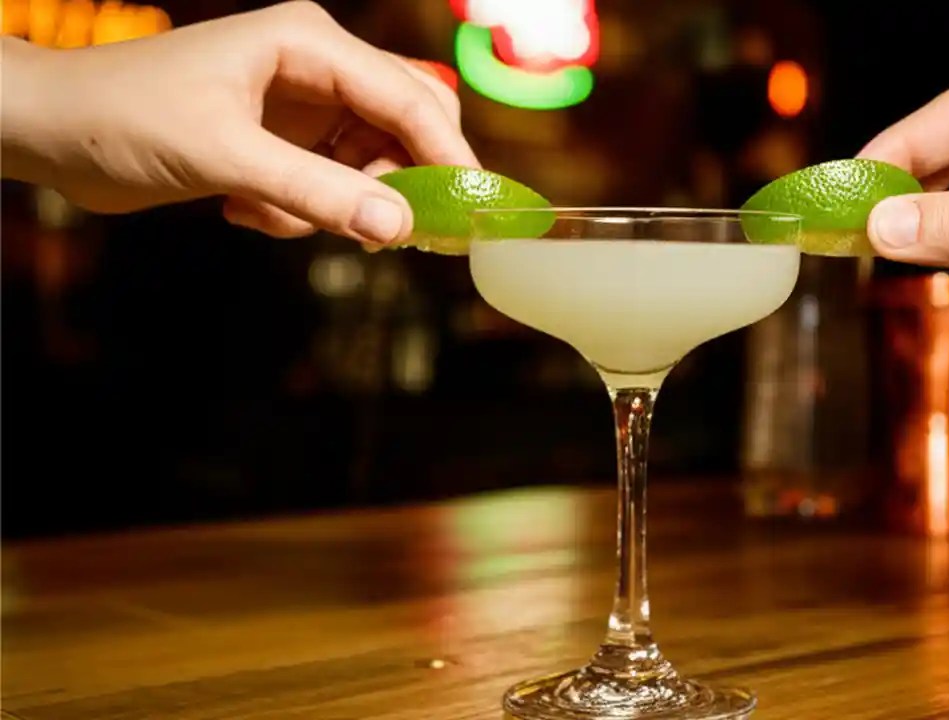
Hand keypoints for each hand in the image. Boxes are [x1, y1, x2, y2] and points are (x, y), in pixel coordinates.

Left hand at [1, 1, 477, 245]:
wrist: (53, 132)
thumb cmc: (124, 115)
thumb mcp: (227, 156)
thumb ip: (316, 191)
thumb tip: (397, 226)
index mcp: (309, 42)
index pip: (407, 97)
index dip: (446, 154)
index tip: (470, 209)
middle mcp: (315, 67)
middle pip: (403, 126)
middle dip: (396, 182)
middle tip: (390, 233)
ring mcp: (301, 106)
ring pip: (368, 166)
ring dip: (335, 205)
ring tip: (273, 214)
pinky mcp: (283, 142)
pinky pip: (329, 187)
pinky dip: (300, 213)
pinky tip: (246, 210)